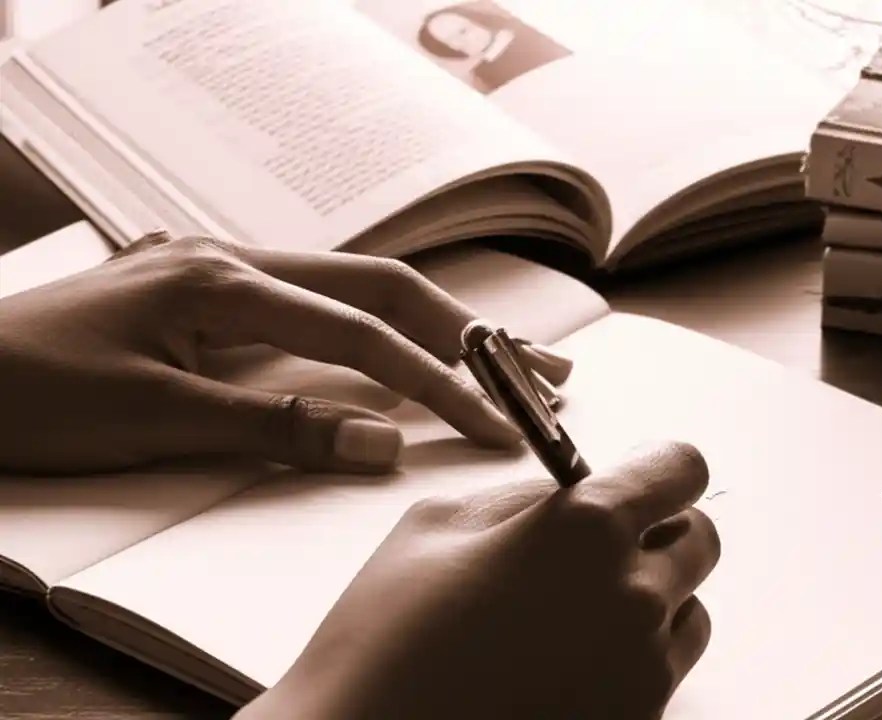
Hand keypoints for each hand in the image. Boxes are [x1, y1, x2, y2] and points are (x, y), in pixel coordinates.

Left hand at [0, 233, 571, 474]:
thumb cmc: (28, 394)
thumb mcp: (153, 419)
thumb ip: (274, 426)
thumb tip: (382, 440)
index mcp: (222, 281)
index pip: (361, 332)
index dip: (435, 382)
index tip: (492, 423)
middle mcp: (231, 258)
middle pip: (380, 286)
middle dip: (465, 334)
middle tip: (542, 372)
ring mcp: (218, 266)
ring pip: (351, 286)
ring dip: (426, 323)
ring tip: (497, 355)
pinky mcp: (206, 286)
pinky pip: (313, 298)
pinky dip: (372, 325)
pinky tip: (402, 341)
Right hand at [236, 442, 718, 719]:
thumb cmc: (386, 637)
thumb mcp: (440, 526)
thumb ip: (525, 499)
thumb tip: (567, 499)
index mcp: (588, 528)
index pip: (682, 469)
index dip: (664, 468)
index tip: (646, 477)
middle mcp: (634, 596)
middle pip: (701, 541)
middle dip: (659, 534)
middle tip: (597, 551)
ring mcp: (642, 671)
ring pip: (690, 614)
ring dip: (653, 603)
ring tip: (575, 620)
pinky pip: (663, 676)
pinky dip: (632, 662)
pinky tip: (566, 668)